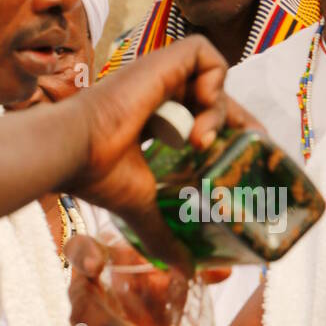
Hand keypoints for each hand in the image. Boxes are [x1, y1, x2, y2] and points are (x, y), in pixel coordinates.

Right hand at [66, 234, 227, 325]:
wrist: (148, 318)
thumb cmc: (156, 284)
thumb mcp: (173, 275)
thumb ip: (195, 272)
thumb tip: (225, 273)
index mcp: (99, 261)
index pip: (79, 249)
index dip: (82, 255)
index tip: (97, 265)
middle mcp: (84, 295)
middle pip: (83, 311)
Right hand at [69, 35, 249, 268]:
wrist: (74, 148)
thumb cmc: (98, 174)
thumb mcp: (140, 206)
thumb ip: (163, 234)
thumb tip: (184, 271)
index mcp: (153, 120)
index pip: (200, 117)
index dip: (227, 132)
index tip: (245, 157)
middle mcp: (158, 93)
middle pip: (213, 96)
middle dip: (238, 121)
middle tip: (251, 149)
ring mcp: (161, 74)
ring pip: (212, 78)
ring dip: (220, 109)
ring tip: (203, 142)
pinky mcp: (163, 60)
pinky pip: (206, 54)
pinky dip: (214, 81)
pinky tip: (201, 114)